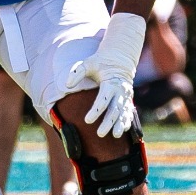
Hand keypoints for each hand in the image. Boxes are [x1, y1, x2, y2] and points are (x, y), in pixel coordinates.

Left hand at [68, 12, 147, 139]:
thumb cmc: (100, 61)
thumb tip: (67, 84)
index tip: (87, 121)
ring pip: (123, 113)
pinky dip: (126, 122)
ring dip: (119, 125)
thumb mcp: (88, 63)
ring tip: (114, 136)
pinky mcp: (128, 99)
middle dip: (108, 122)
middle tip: (99, 134)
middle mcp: (120, 90)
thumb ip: (77, 72)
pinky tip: (121, 131)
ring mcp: (125, 96)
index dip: (96, 110)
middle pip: (115, 109)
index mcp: (111, 82)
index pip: (103, 99)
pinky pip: (128, 113)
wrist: (119, 58)